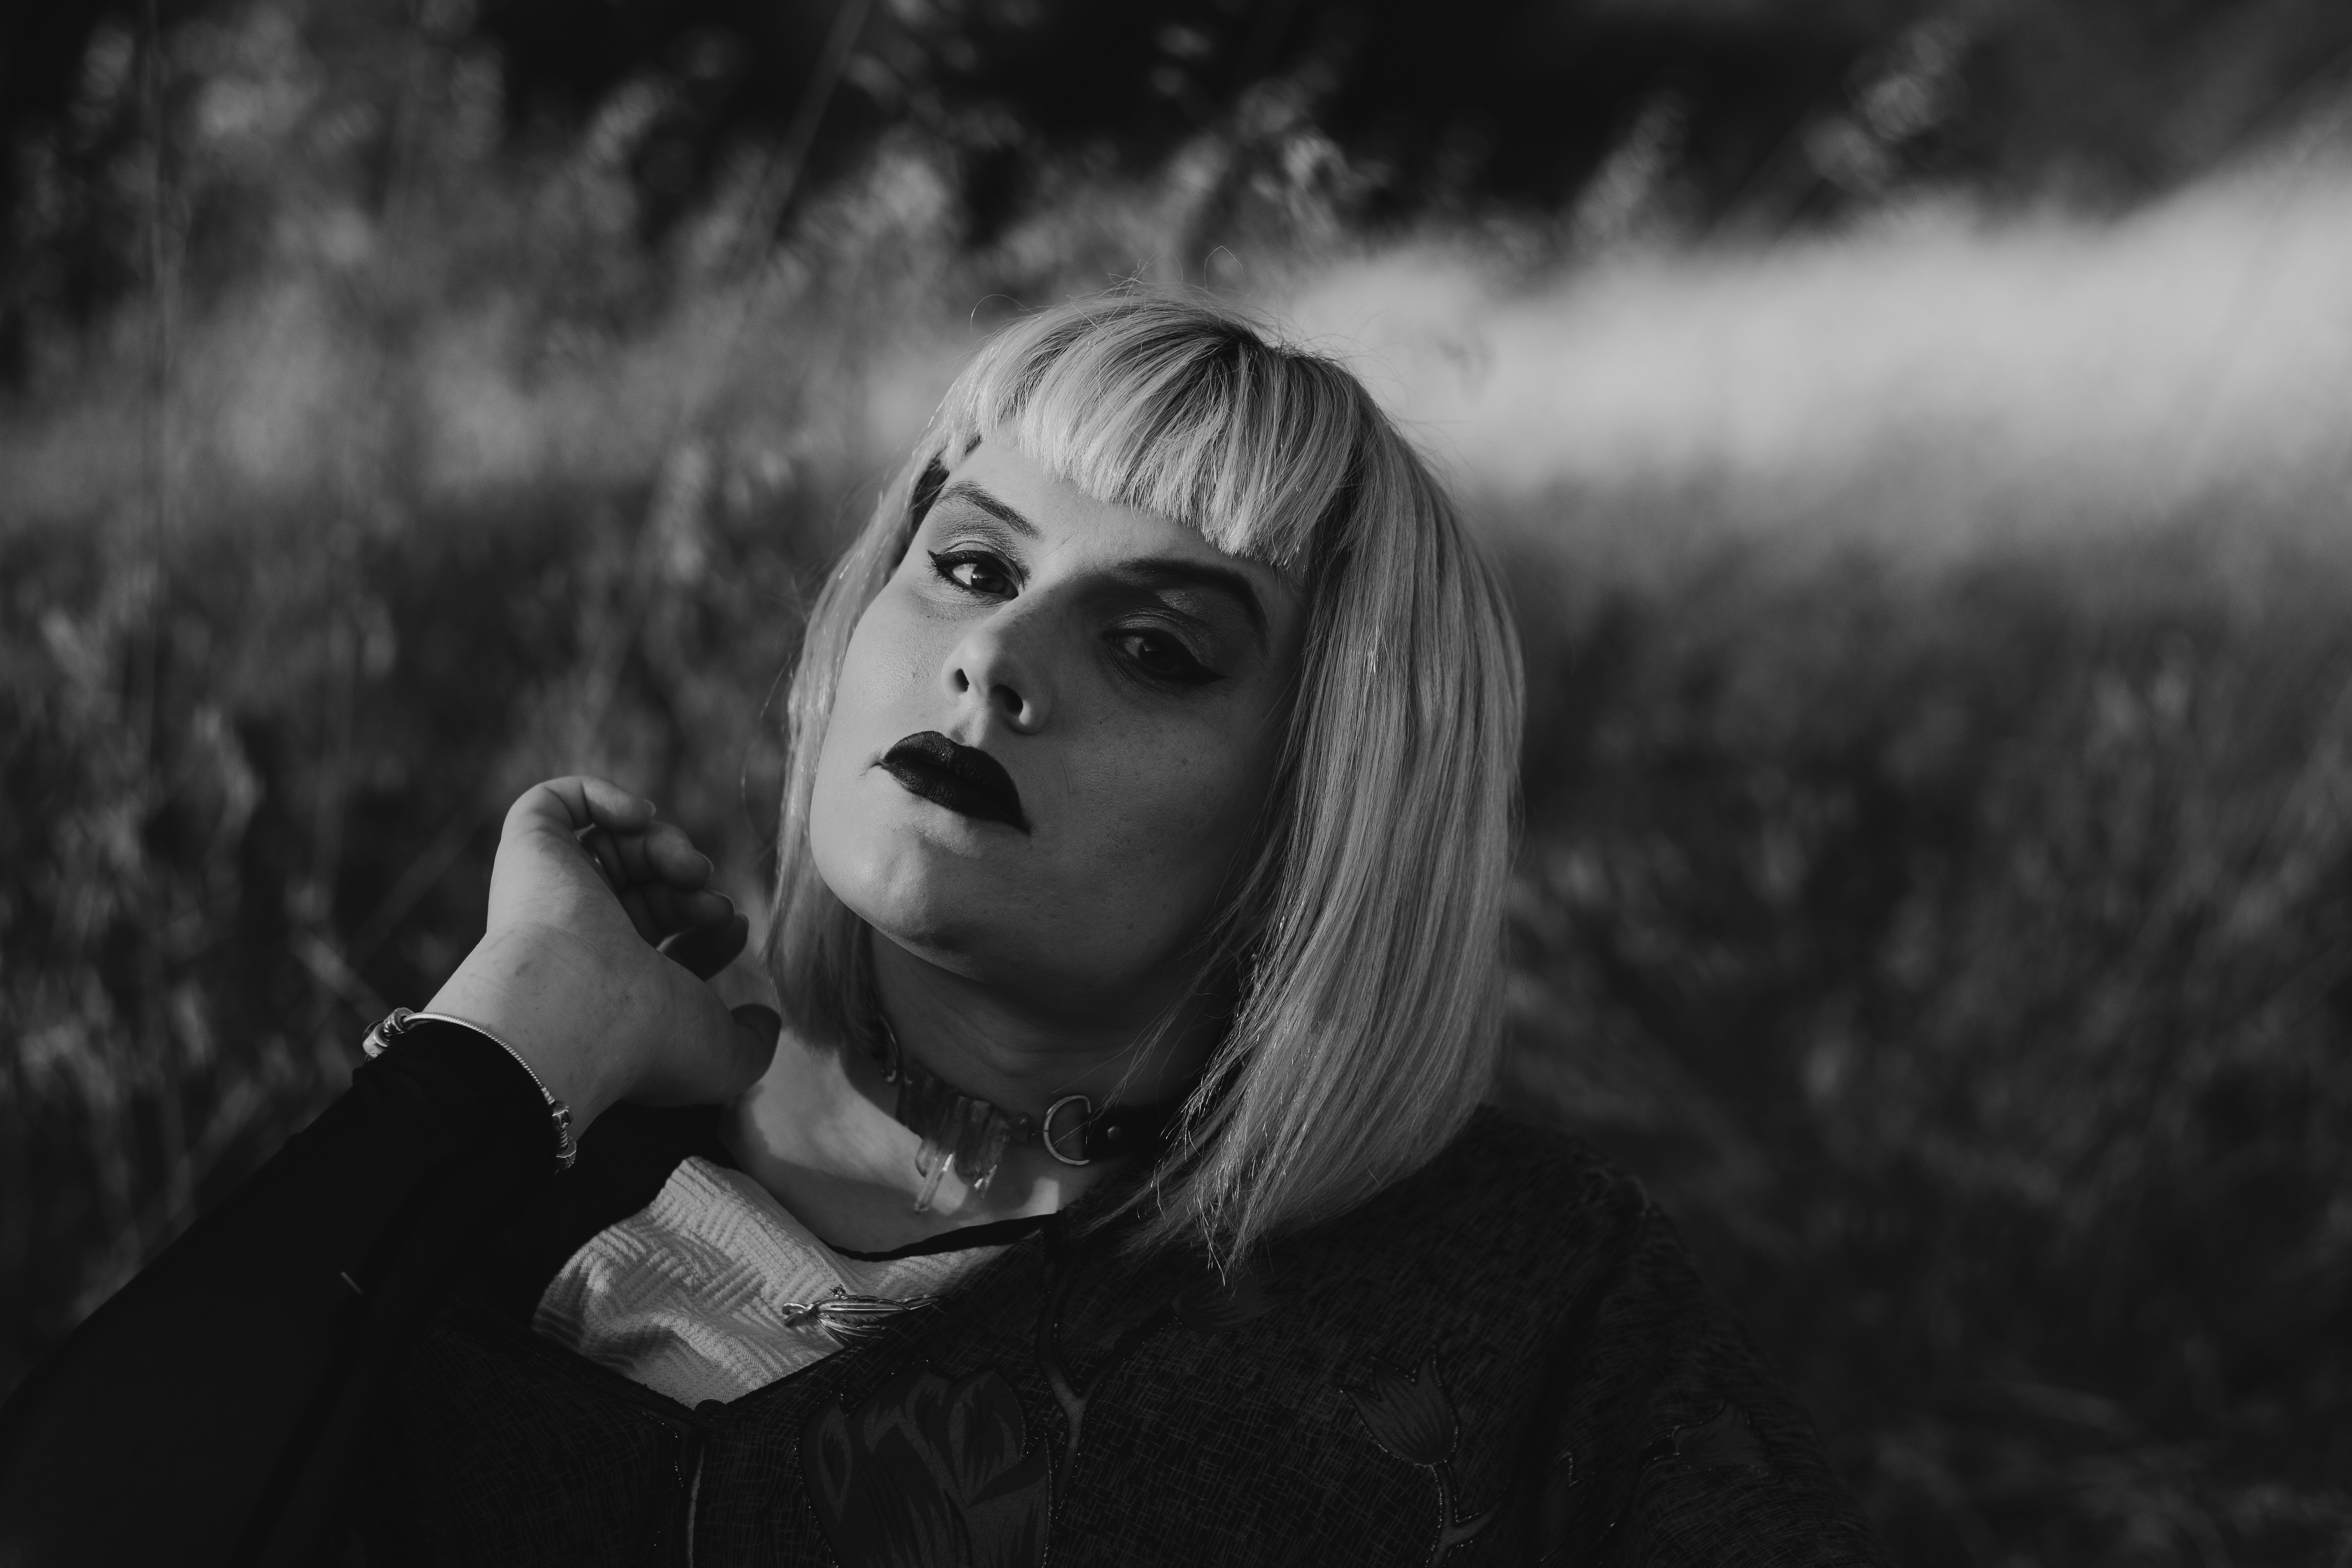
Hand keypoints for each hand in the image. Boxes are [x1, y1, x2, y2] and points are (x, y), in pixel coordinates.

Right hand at [424, 777, 779, 1130]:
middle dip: (691, 885)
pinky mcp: (526, 852)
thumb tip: (767, 1018)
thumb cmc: (647, 1041)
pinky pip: (553, 803)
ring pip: (613, 843)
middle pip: (644, 886)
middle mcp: (575, 937)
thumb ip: (755, 1044)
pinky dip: (601, 796)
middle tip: (714, 900)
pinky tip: (640, 816)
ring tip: (689, 868)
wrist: (578, 1011)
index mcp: (611, 980)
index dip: (706, 919)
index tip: (736, 923)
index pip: (663, 933)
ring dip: (664, 844)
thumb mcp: (725, 1058)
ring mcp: (548, 893)